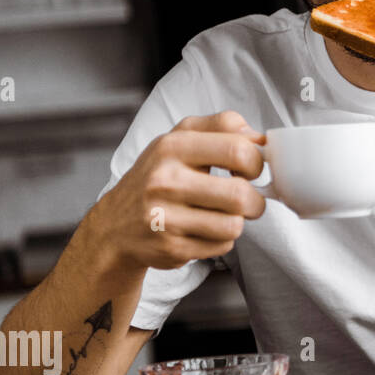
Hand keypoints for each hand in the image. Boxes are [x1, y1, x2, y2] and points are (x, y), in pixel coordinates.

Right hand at [89, 110, 267, 270]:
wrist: (114, 226)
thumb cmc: (158, 178)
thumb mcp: (180, 139)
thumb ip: (221, 127)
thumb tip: (260, 139)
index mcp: (172, 147)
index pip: (238, 150)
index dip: (256, 162)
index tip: (250, 170)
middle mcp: (165, 181)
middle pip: (240, 194)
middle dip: (255, 200)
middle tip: (247, 200)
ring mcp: (165, 217)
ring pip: (234, 224)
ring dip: (237, 222)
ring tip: (222, 215)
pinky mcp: (171, 247)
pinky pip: (222, 246)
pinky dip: (221, 240)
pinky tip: (203, 231)